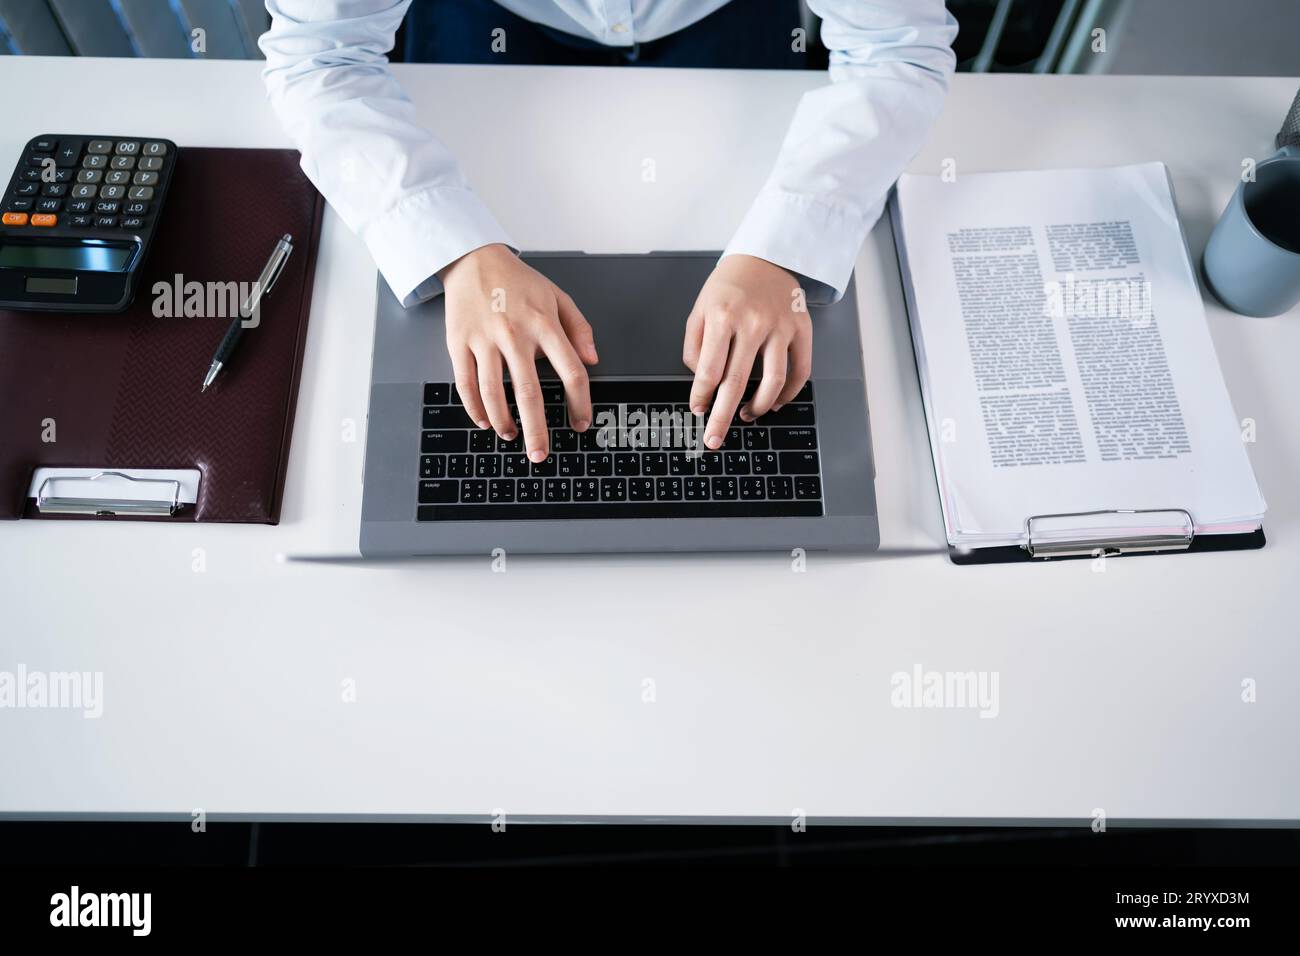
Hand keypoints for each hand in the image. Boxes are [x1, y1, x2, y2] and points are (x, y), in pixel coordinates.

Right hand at [439, 244, 597, 461]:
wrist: (473, 260)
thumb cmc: (518, 281)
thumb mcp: (557, 296)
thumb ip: (580, 328)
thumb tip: (592, 360)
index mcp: (544, 324)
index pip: (570, 371)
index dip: (579, 402)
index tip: (580, 423)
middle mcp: (515, 334)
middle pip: (529, 392)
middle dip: (536, 430)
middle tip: (540, 454)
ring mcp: (485, 339)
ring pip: (493, 392)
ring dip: (503, 422)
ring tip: (511, 436)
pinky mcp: (458, 343)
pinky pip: (465, 383)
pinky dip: (474, 408)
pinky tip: (484, 421)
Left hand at [682, 254, 811, 448]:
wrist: (767, 256)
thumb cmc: (730, 286)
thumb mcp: (700, 308)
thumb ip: (694, 345)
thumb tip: (702, 382)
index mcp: (722, 316)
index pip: (709, 370)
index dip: (701, 397)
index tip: (698, 410)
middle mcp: (753, 322)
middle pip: (737, 383)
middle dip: (722, 417)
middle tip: (713, 439)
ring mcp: (780, 327)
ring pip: (773, 382)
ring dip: (757, 407)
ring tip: (746, 416)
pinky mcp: (802, 329)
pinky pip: (799, 371)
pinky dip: (788, 394)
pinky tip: (773, 403)